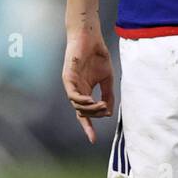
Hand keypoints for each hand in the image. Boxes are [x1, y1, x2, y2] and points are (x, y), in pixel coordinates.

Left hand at [62, 27, 114, 142]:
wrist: (90, 38)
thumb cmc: (98, 56)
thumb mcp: (107, 79)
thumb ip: (108, 95)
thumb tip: (109, 112)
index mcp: (85, 91)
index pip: (85, 114)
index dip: (89, 127)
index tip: (93, 140)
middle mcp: (76, 90)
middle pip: (82, 112)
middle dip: (94, 115)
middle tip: (105, 110)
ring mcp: (71, 85)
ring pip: (77, 105)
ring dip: (89, 109)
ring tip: (100, 105)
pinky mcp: (68, 77)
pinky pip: (72, 94)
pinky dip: (81, 100)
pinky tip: (90, 101)